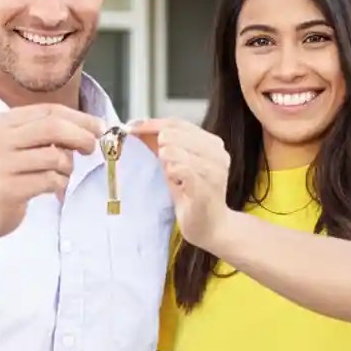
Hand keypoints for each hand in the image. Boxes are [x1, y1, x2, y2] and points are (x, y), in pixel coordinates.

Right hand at [0, 103, 103, 240]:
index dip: (80, 118)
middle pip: (53, 127)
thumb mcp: (21, 146)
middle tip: (91, 149)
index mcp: (4, 122)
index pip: (49, 110)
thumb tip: (91, 129)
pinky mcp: (8, 188)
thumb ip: (48, 134)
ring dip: (68, 168)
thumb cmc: (8, 177)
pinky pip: (50, 180)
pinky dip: (60, 185)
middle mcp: (0, 138)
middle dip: (81, 136)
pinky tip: (53, 189)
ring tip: (61, 176)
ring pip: (55, 156)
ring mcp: (2, 163)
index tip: (99, 127)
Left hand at [129, 118, 230, 249]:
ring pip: (175, 149)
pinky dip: (172, 173)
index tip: (133, 127)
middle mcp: (218, 153)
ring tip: (172, 174)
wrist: (212, 227)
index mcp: (212, 143)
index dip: (153, 123)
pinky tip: (175, 182)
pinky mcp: (206, 187)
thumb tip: (138, 128)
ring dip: (166, 161)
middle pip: (175, 132)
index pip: (178, 123)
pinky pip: (181, 169)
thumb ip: (163, 146)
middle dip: (159, 144)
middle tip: (160, 160)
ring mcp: (214, 170)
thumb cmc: (194, 196)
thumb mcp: (176, 165)